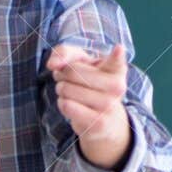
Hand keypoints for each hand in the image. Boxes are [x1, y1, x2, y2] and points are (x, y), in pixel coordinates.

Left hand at [46, 42, 130, 168]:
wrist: (105, 121)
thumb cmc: (89, 84)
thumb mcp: (80, 61)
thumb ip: (64, 53)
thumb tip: (52, 64)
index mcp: (116, 69)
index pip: (116, 60)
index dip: (116, 54)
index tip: (118, 48)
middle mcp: (118, 86)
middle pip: (72, 70)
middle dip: (62, 74)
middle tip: (70, 80)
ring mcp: (109, 105)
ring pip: (66, 89)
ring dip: (62, 90)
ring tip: (73, 94)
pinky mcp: (99, 122)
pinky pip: (67, 105)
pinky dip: (63, 104)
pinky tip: (73, 106)